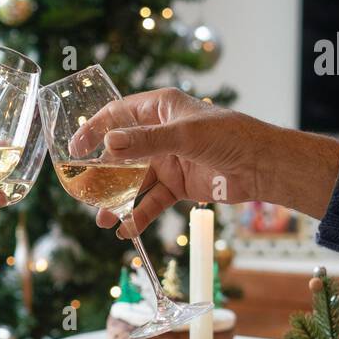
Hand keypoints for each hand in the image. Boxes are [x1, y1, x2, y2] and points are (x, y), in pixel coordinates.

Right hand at [70, 89, 265, 236]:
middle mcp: (159, 133)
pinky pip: (152, 200)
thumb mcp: (185, 135)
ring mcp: (167, 160)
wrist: (263, 166)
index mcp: (160, 108)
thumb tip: (110, 144)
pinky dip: (139, 215)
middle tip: (84, 191)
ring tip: (102, 219)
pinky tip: (127, 230)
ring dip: (118, 200)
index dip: (94, 130)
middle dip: (102, 173)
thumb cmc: (230, 136)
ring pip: (134, 180)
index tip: (75, 148)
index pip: (117, 115)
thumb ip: (146, 141)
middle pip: (120, 152)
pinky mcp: (177, 184)